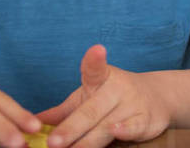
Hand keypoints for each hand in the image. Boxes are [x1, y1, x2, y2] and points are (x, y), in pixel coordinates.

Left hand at [39, 45, 170, 147]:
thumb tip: (32, 122)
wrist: (157, 96)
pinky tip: (115, 132)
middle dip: (71, 128)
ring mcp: (131, 105)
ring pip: (106, 127)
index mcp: (100, 79)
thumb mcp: (88, 97)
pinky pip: (133, 127)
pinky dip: (125, 131)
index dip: (95, 60)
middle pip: (91, 111)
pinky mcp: (145, 119)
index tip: (97, 50)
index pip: (95, 69)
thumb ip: (63, 111)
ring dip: (87, 142)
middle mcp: (116, 89)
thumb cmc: (112, 98)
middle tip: (53, 143)